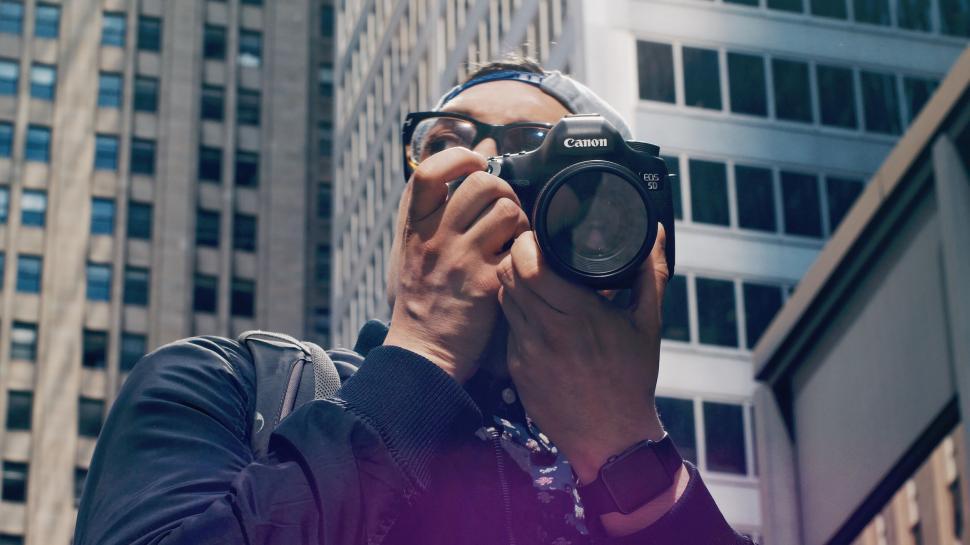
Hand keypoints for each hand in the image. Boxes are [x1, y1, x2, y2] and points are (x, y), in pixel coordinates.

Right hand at [384, 148, 529, 382]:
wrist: (422, 353)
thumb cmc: (422, 298)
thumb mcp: (411, 250)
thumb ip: (432, 212)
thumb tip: (470, 164)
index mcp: (414, 227)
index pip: (429, 172)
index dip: (458, 159)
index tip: (474, 165)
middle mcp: (435, 238)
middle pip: (481, 183)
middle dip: (502, 190)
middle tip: (503, 210)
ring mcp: (461, 259)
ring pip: (507, 209)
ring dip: (519, 219)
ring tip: (513, 238)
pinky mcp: (487, 283)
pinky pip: (520, 247)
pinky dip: (526, 250)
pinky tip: (518, 263)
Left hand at [496, 225, 669, 482]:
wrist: (611, 438)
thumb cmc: (632, 379)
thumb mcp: (648, 324)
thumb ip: (650, 273)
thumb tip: (656, 232)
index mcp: (579, 315)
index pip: (529, 264)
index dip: (527, 244)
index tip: (540, 238)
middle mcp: (547, 331)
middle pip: (508, 275)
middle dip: (517, 257)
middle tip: (535, 253)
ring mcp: (526, 351)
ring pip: (503, 298)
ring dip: (514, 283)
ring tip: (536, 281)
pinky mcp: (516, 368)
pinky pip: (508, 327)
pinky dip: (518, 314)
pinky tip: (537, 315)